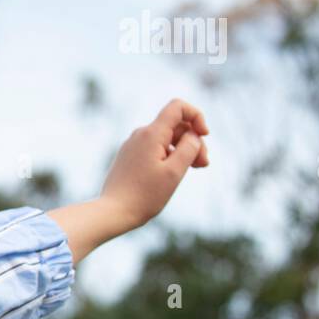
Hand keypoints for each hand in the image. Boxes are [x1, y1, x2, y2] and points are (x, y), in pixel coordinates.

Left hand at [98, 98, 209, 230]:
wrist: (113, 211)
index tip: (204, 135)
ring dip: (185, 149)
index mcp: (151, 134)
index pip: (177, 107)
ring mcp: (133, 145)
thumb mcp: (174, 171)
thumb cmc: (145, 195)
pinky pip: (156, 148)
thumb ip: (189, 148)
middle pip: (175, 126)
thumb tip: (193, 134)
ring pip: (167, 138)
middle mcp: (140, 135)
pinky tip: (177, 171)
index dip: (196, 116)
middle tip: (203, 164)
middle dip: (194, 140)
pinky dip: (170, 155)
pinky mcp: (130, 157)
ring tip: (196, 168)